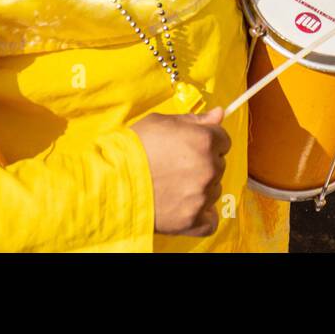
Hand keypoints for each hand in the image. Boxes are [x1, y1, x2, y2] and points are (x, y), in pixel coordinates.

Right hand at [130, 109, 230, 236]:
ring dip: (200, 187)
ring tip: (174, 185)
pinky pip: (211, 219)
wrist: (110, 182)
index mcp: (204, 140)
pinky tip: (186, 206)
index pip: (223, 140)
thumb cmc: (132, 149)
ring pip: (214, 190)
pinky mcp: (192, 219)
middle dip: (203, 164)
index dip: (208, 142)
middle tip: (177, 166)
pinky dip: (202, 214)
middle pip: (219, 164)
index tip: (193, 147)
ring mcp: (202, 195)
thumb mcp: (161, 123)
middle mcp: (208, 167)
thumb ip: (195, 120)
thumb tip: (219, 114)